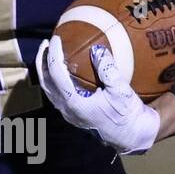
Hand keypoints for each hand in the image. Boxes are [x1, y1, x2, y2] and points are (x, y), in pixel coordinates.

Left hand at [35, 37, 160, 155]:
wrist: (132, 135)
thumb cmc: (127, 114)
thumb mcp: (121, 90)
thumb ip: (108, 69)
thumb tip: (96, 49)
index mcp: (74, 102)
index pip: (56, 73)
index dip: (54, 53)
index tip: (56, 38)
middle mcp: (66, 109)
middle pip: (45, 82)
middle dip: (42, 61)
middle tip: (46, 43)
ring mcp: (68, 113)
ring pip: (48, 89)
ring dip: (46, 71)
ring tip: (49, 54)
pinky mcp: (73, 114)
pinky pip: (56, 94)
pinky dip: (54, 79)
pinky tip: (62, 70)